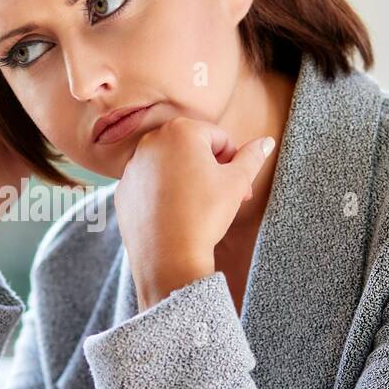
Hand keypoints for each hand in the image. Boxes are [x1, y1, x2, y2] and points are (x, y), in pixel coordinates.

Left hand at [113, 116, 275, 309]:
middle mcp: (150, 142)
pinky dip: (163, 195)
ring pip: (169, 167)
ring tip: (199, 208)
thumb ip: (252, 157)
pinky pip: (149, 186)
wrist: (169, 257)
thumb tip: (266, 141)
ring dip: (187, 181)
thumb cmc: (205, 215)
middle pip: (191, 150)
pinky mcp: (122, 191)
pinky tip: (175, 216)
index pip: (218, 138)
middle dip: (211, 170)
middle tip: (224, 198)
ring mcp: (131, 167)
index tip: (238, 187)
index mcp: (180, 131)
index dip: (233, 163)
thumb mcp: (237, 182)